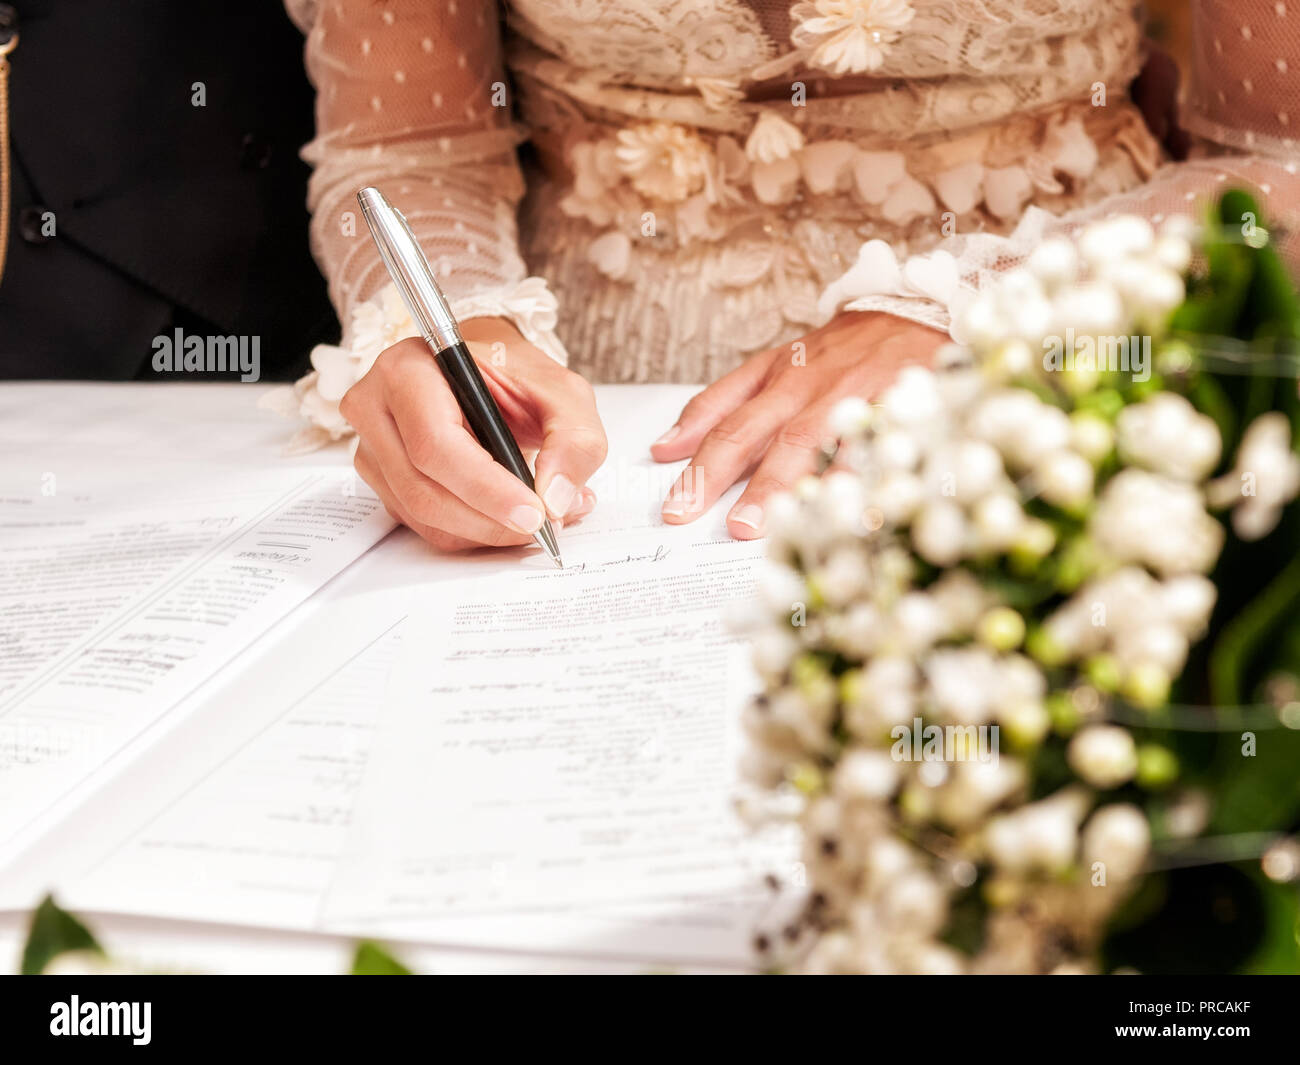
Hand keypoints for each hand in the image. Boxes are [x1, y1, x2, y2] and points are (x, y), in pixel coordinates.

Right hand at [341, 317, 606, 551]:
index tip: (534, 513)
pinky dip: (471, 532)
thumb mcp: (564, 394)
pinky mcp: (384, 481)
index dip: (485, 487)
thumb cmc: (516, 376)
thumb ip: (574, 440)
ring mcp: (373, 448)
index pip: (435, 443)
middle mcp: (376, 407)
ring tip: (538, 519)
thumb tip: (556, 498)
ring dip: (484, 531)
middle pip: (422, 488)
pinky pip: (423, 524)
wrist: (488, 374)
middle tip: (543, 526)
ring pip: (422, 515)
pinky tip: (506, 518)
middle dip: (489, 519)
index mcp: (408, 370)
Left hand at [651, 311, 945, 537]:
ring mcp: (845, 394)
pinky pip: (862, 446)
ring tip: (748, 525)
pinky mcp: (888, 405)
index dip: (692, 457)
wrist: (920, 312)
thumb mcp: (778, 364)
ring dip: (772, 484)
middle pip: (751, 430)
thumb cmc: (843, 351)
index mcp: (774, 372)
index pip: (723, 413)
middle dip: (715, 474)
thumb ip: (723, 403)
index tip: (671, 501)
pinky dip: (845, 478)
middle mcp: (803, 383)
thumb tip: (666, 446)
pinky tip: (828, 509)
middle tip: (686, 514)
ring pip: (802, 441)